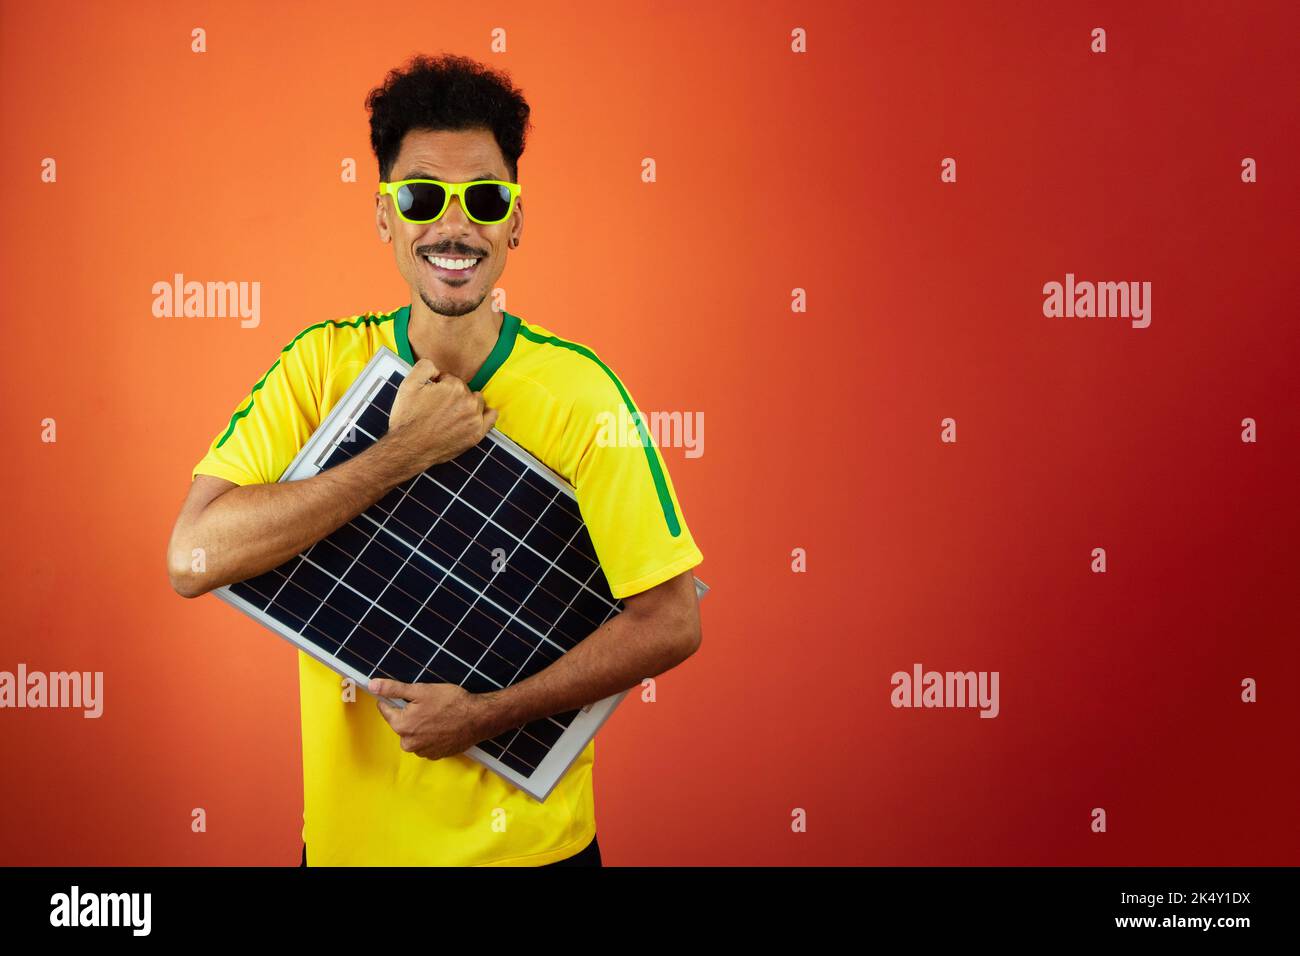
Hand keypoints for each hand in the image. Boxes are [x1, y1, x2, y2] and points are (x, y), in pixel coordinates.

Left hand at [369, 677, 492, 760]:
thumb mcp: (421, 690)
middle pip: (401, 724)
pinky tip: (443, 726)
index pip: (386, 710)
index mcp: (402, 726)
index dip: (394, 700)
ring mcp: (423, 751)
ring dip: (421, 725)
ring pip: (414, 734)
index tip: (406, 696)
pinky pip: (426, 743)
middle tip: (428, 704)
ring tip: (438, 715)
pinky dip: (431, 734)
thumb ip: (394, 689)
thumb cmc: (451, 702)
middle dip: (410, 714)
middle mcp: (408, 743)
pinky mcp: (436, 755)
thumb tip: (372, 685)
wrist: (478, 719)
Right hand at [383, 358, 498, 474]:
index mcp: (454, 387)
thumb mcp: (408, 384)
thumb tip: (437, 369)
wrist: (408, 448)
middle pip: (464, 390)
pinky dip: (485, 414)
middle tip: (438, 408)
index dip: (439, 386)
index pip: (450, 379)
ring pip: (476, 401)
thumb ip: (425, 366)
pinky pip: (491, 417)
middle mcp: (468, 401)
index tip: (431, 397)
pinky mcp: (477, 434)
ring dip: (467, 404)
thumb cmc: (408, 418)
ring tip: (450, 415)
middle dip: (453, 395)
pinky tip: (475, 416)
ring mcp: (474, 419)